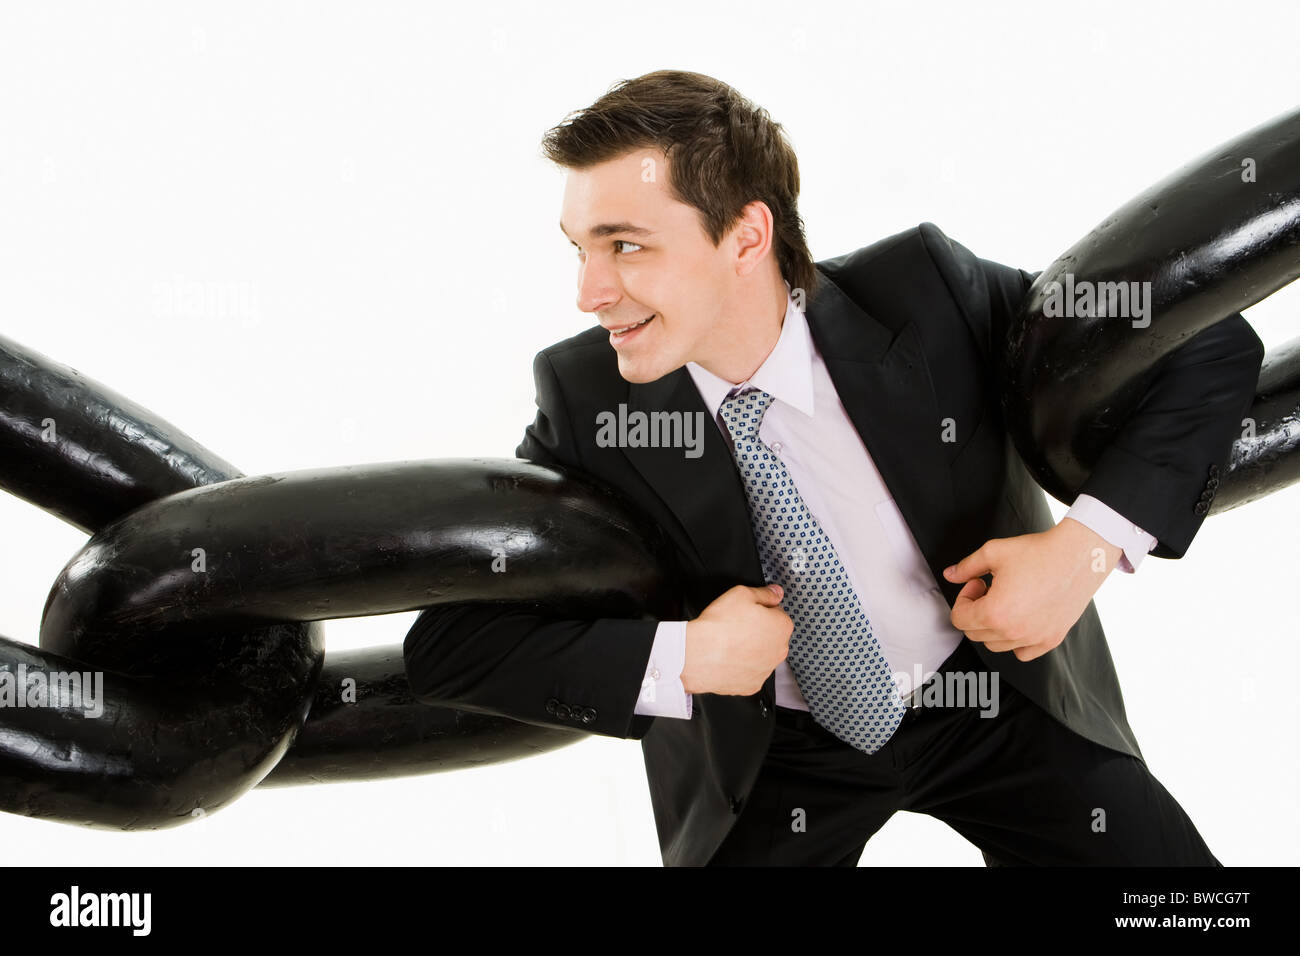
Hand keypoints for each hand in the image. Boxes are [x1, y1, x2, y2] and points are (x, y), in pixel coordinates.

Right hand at [681, 583, 791, 694]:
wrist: (699, 656)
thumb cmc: (720, 626)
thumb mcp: (742, 594)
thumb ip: (764, 593)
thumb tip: (776, 592)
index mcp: (782, 626)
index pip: (777, 613)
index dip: (760, 610)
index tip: (747, 612)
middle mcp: (780, 650)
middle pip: (772, 636)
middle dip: (758, 631)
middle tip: (737, 626)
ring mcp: (766, 670)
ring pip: (762, 655)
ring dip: (751, 649)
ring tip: (730, 643)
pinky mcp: (753, 685)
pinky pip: (750, 672)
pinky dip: (742, 666)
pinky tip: (728, 659)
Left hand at [941, 518, 1122, 660]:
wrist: (1078, 556)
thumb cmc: (1038, 553)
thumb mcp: (993, 552)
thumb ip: (967, 566)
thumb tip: (950, 575)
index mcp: (995, 613)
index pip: (959, 619)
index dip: (963, 598)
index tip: (977, 583)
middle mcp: (1013, 632)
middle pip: (975, 633)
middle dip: (975, 610)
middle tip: (989, 588)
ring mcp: (1034, 639)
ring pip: (996, 645)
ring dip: (993, 625)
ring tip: (1006, 600)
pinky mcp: (1050, 640)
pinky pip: (1022, 652)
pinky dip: (1016, 640)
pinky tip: (1021, 617)